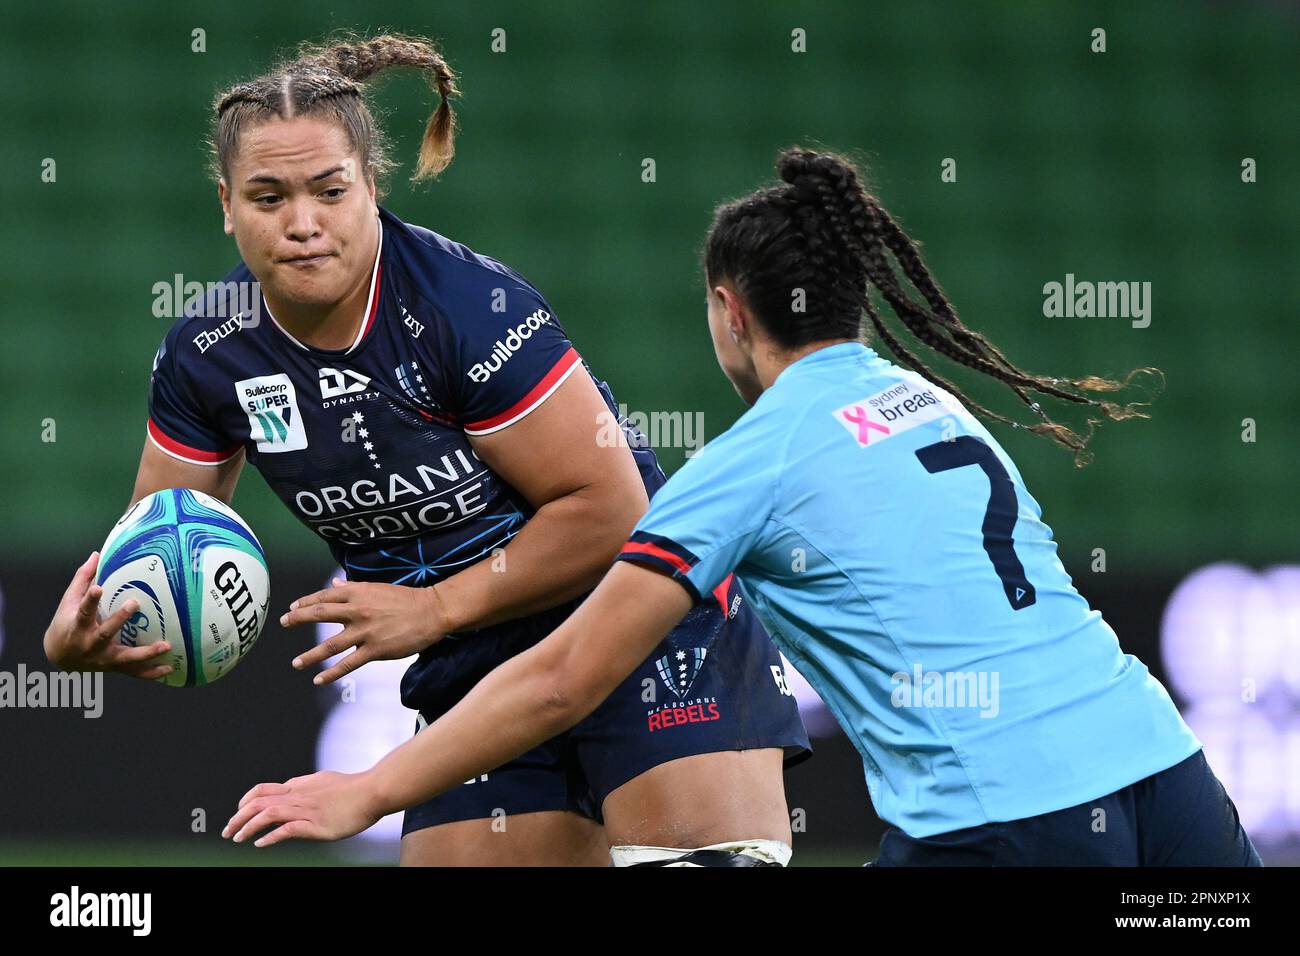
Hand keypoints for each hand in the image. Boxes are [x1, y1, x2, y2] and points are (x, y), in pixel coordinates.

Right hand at [43, 551, 173, 679]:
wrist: (59, 657)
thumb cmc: (66, 623)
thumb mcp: (68, 602)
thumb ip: (83, 579)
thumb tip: (96, 554)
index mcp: (77, 626)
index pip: (83, 611)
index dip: (90, 599)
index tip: (98, 587)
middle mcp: (89, 644)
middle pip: (105, 633)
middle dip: (119, 620)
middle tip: (134, 604)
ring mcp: (103, 659)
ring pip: (124, 657)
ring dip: (145, 653)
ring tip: (166, 645)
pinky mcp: (113, 668)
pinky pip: (134, 673)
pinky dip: (151, 673)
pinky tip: (168, 668)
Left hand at [222, 770, 383, 846]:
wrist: (373, 791)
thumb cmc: (353, 788)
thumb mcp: (323, 781)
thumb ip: (306, 787)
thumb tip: (293, 788)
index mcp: (298, 786)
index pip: (262, 790)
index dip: (245, 802)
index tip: (238, 813)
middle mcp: (298, 796)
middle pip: (258, 802)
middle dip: (238, 817)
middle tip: (227, 831)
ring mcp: (306, 810)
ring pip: (268, 813)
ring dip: (248, 827)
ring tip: (237, 838)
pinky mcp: (316, 824)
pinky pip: (287, 829)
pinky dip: (270, 836)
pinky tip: (261, 843)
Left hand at [281, 578, 449, 684]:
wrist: (432, 611)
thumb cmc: (407, 598)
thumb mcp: (378, 588)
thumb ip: (354, 587)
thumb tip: (335, 584)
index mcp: (358, 593)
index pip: (324, 596)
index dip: (305, 602)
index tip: (292, 608)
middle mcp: (357, 611)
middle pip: (320, 614)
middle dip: (298, 619)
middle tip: (283, 623)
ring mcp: (365, 632)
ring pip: (329, 645)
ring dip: (309, 656)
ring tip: (296, 663)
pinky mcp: (375, 650)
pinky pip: (348, 664)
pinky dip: (331, 673)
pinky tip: (318, 679)